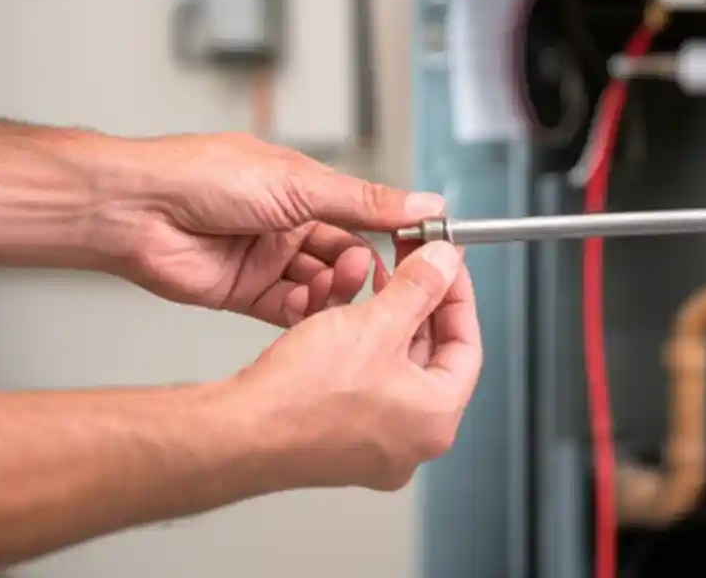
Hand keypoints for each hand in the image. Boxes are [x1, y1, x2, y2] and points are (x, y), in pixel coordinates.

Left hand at [104, 133, 444, 325]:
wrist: (138, 210)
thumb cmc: (202, 175)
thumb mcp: (298, 183)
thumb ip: (363, 202)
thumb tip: (420, 201)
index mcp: (300, 188)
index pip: (362, 213)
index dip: (394, 232)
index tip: (426, 248)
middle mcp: (285, 224)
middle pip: (344, 254)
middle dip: (366, 268)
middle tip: (385, 279)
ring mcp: (266, 259)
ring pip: (321, 284)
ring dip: (338, 290)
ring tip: (344, 287)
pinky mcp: (245, 293)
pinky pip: (290, 309)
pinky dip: (309, 313)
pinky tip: (319, 312)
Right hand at [235, 240, 480, 490]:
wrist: (238, 433)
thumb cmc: (302, 397)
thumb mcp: (374, 323)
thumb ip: (419, 287)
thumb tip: (444, 263)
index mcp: (435, 419)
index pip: (467, 345)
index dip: (457, 295)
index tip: (446, 264)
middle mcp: (410, 439)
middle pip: (428, 354)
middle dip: (416, 302)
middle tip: (410, 262)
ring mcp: (372, 443)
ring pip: (389, 363)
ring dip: (380, 316)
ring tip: (367, 278)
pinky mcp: (337, 437)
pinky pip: (358, 379)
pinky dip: (353, 343)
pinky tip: (336, 309)